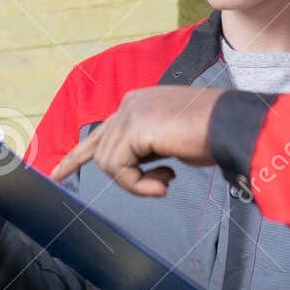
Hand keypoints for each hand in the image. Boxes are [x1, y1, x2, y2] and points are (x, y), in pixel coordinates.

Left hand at [50, 86, 219, 195]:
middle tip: (161, 186)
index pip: (101, 132)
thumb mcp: (172, 141)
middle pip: (102, 152)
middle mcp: (130, 104)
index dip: (77, 156)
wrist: (231, 126)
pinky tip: (164, 183)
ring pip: (109, 165)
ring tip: (168, 180)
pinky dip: (139, 185)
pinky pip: (119, 170)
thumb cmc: (213, 135)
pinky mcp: (135, 128)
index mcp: (138, 103)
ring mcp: (130, 113)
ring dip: (138, 184)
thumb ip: (147, 149)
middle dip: (126, 179)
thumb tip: (138, 170)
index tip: (58, 173)